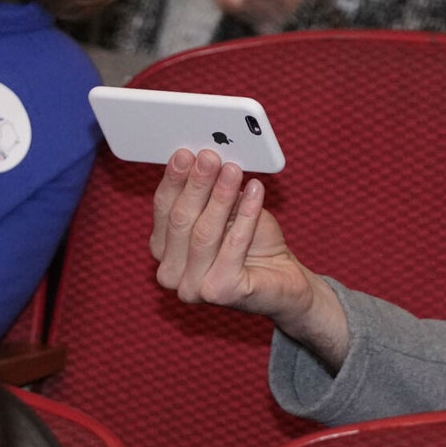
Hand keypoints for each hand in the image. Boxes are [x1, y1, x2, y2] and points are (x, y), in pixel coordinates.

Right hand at [149, 147, 347, 367]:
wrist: (282, 278)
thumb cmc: (252, 241)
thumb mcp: (227, 209)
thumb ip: (210, 190)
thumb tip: (205, 157)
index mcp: (163, 249)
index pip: (163, 209)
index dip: (174, 179)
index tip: (185, 153)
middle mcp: (170, 273)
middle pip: (181, 220)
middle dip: (197, 184)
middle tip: (209, 156)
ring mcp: (192, 288)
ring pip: (204, 233)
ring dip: (221, 196)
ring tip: (234, 170)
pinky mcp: (221, 293)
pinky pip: (234, 246)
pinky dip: (247, 215)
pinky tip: (256, 191)